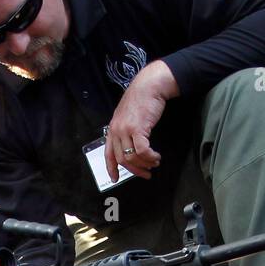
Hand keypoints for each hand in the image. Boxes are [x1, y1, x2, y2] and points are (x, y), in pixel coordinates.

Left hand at [105, 61, 176, 181]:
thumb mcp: (128, 116)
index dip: (111, 168)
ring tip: (154, 163)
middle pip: (122, 159)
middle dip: (135, 170)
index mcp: (112, 129)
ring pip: (132, 157)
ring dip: (145, 164)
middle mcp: (116, 131)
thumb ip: (126, 130)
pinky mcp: (137, 129)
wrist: (149, 86)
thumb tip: (131, 147)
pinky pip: (142, 151)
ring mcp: (125, 130)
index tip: (115, 179)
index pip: (108, 154)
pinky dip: (150, 157)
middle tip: (146, 174)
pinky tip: (156, 157)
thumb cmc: (141, 100)